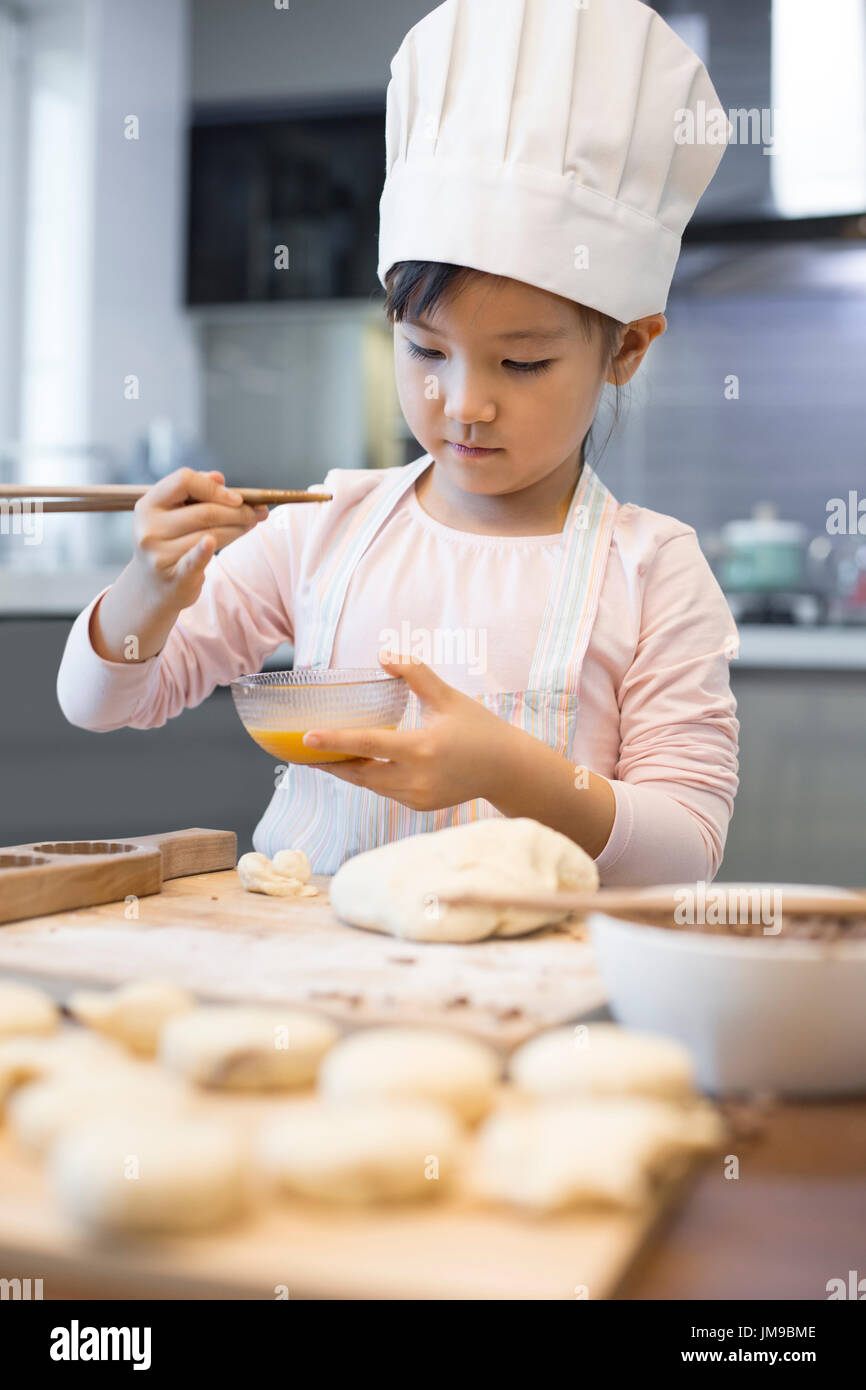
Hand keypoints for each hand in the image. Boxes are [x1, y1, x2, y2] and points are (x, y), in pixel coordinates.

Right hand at [131, 467, 268, 610]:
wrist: (152, 586)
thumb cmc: (170, 542)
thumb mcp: (173, 514)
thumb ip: (195, 492)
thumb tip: (219, 477)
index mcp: (149, 504)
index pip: (183, 481)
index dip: (214, 487)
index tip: (238, 498)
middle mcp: (149, 528)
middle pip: (204, 511)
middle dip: (237, 512)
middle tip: (258, 513)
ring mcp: (158, 554)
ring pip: (210, 534)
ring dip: (237, 529)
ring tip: (251, 525)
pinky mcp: (172, 577)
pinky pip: (193, 561)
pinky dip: (204, 551)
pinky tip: (212, 543)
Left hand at [301, 652, 511, 810]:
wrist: (506, 768)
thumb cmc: (478, 728)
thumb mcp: (447, 697)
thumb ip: (414, 674)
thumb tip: (383, 655)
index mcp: (422, 749)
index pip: (367, 745)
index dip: (334, 741)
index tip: (306, 738)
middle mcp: (416, 778)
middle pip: (359, 772)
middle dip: (330, 762)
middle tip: (302, 751)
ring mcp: (417, 796)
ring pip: (370, 785)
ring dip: (348, 770)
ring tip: (325, 755)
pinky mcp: (420, 805)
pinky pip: (385, 791)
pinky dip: (371, 778)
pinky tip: (359, 763)